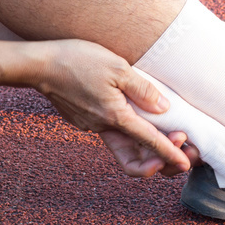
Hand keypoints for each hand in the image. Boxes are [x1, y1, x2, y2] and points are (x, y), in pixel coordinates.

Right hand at [30, 39, 193, 177]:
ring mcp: (93, 125)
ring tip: (171, 137)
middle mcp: (104, 127)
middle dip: (161, 162)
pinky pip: (115, 133)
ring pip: (126, 148)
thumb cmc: (76, 60)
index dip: (170, 154)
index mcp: (115, 117)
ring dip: (148, 149)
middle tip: (183, 150)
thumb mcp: (117, 66)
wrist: (37, 63)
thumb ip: (143, 89)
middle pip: (135, 159)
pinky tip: (145, 120)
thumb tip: (165, 109)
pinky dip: (133, 135)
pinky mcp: (87, 119)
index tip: (186, 164)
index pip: (149, 142)